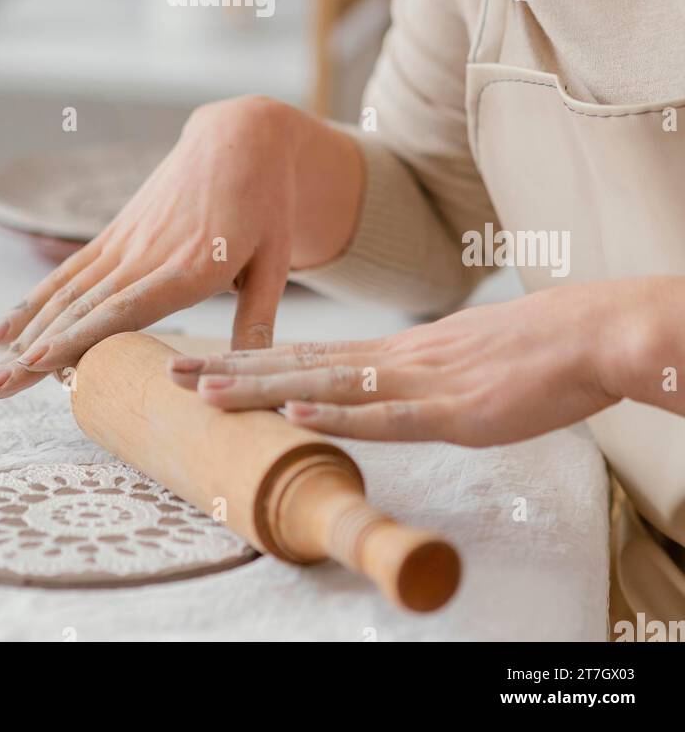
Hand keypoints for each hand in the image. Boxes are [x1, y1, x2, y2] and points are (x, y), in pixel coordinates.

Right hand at [0, 96, 301, 398]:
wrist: (241, 138)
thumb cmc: (267, 204)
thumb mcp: (276, 261)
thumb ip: (258, 319)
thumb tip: (255, 383)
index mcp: (192, 266)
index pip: (125, 308)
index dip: (80, 337)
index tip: (40, 364)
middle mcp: (149, 254)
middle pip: (82, 308)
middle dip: (36, 352)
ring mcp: (126, 242)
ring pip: (66, 294)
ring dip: (25, 335)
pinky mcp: (116, 234)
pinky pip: (69, 272)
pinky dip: (35, 302)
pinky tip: (4, 331)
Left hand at [168, 281, 637, 445]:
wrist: (579, 337)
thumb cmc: (521, 353)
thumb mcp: (449, 361)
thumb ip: (406, 374)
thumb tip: (368, 385)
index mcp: (389, 353)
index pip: (305, 355)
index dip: (248, 360)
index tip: (197, 363)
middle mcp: (390, 361)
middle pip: (298, 365)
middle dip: (233, 372)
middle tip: (171, 376)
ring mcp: (417, 382)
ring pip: (327, 385)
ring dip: (265, 389)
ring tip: (209, 393)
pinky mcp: (450, 408)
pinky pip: (388, 413)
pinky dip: (342, 414)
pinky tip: (302, 412)